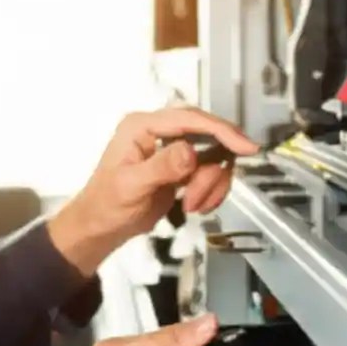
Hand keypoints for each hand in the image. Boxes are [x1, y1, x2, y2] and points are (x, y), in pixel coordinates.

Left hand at [49, 108, 258, 274]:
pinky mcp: (181, 167)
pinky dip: (211, 191)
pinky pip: (211, 171)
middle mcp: (158, 132)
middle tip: (206, 194)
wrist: (102, 226)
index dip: (221, 130)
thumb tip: (190, 152)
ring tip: (191, 204)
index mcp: (141, 126)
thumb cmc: (105, 204)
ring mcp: (171, 149)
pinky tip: (196, 205)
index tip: (244, 147)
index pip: (189, 119)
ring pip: (213, 156)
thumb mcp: (131, 186)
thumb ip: (162, 167)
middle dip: (212, 168)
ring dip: (209, 185)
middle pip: (207, 134)